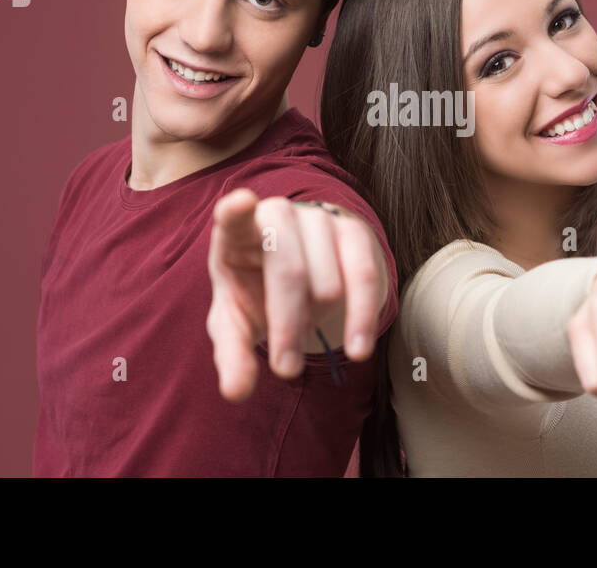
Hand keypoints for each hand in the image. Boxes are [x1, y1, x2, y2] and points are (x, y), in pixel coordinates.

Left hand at [206, 188, 388, 401]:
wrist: (298, 276)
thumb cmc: (256, 295)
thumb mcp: (236, 323)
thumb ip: (232, 354)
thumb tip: (235, 393)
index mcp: (236, 234)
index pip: (232, 218)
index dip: (234, 211)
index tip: (239, 204)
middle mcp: (277, 216)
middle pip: (286, 265)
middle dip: (286, 322)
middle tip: (284, 370)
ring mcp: (318, 219)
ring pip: (326, 277)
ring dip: (316, 321)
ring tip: (304, 344)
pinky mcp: (352, 231)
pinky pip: (364, 275)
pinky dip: (361, 316)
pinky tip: (358, 349)